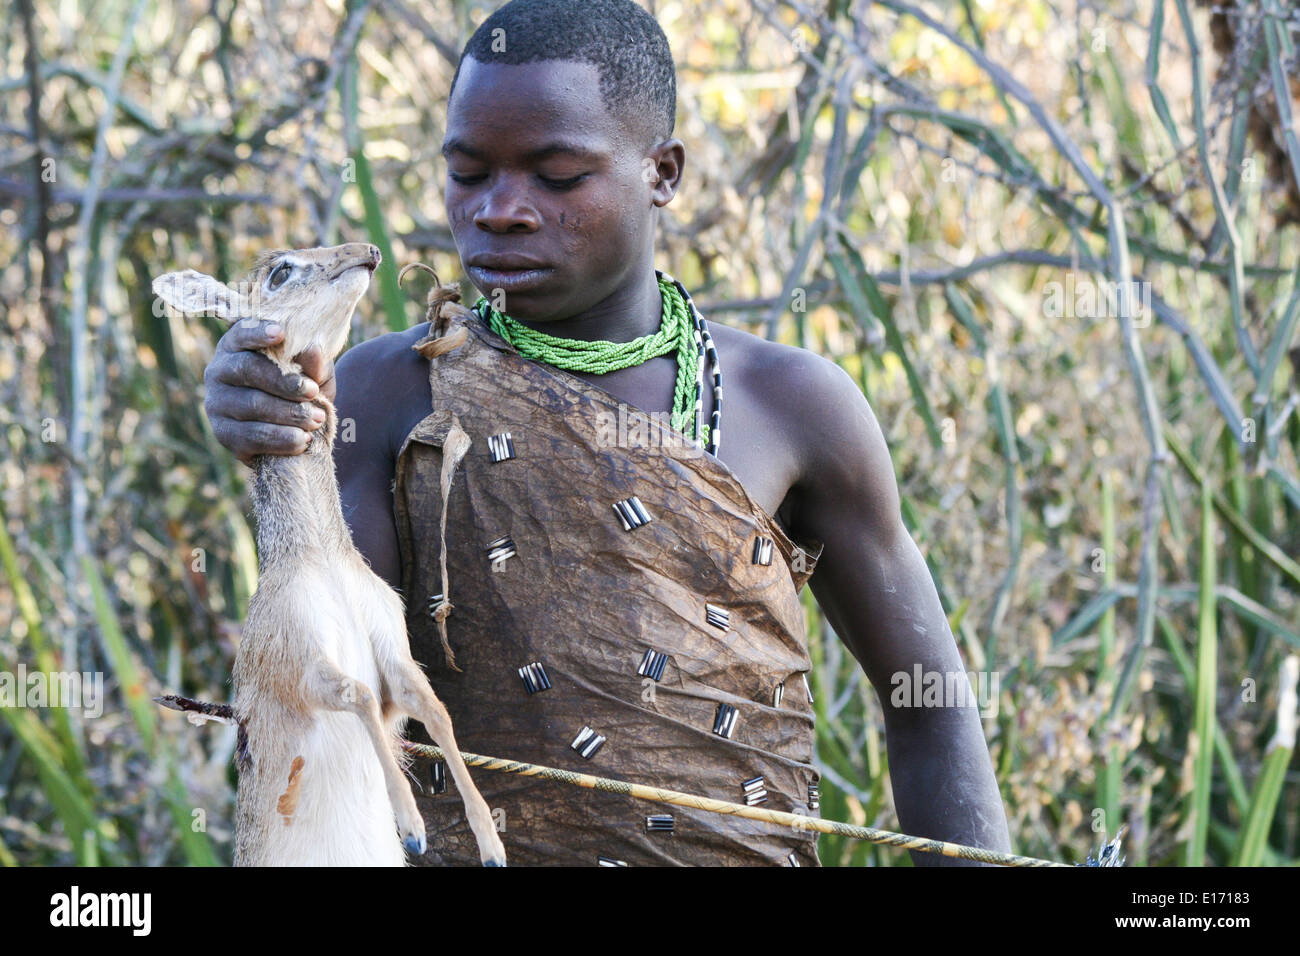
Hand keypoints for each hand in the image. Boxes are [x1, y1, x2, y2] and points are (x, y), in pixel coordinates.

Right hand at [202, 319, 337, 464]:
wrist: (293, 430)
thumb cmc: (300, 390)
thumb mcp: (314, 373)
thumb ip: (313, 363)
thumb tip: (313, 349)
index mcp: (237, 346)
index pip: (242, 334)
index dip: (258, 333)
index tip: (281, 333)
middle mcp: (219, 371)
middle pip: (247, 369)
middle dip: (284, 381)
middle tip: (313, 391)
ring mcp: (217, 403)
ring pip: (251, 404)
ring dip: (288, 413)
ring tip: (316, 418)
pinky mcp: (223, 433)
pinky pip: (251, 436)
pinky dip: (281, 438)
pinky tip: (303, 440)